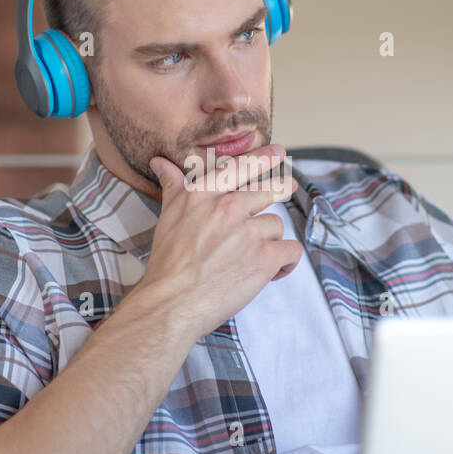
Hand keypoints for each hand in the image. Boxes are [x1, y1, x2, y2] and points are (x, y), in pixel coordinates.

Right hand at [137, 144, 302, 339]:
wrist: (171, 301)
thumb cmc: (167, 262)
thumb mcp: (167, 215)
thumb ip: (172, 186)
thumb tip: (161, 163)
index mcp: (204, 193)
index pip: (240, 166)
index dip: (263, 157)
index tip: (279, 152)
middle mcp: (228, 206)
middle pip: (268, 190)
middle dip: (281, 188)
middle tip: (289, 187)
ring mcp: (249, 231)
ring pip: (276, 225)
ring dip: (269, 241)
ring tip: (253, 257)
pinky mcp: (265, 257)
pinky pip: (290, 251)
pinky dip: (286, 263)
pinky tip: (275, 271)